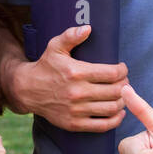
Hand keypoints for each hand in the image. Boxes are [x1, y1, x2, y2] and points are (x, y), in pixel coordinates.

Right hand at [9, 26, 127, 131]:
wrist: (27, 90)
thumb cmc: (45, 66)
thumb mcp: (55, 47)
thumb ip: (71, 36)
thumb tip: (88, 28)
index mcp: (76, 72)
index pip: (111, 73)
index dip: (122, 71)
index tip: (122, 68)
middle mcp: (78, 92)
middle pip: (115, 91)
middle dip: (125, 85)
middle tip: (124, 81)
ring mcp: (76, 110)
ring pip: (112, 108)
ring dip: (123, 101)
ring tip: (122, 95)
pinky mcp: (74, 123)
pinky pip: (102, 125)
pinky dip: (115, 120)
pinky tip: (118, 113)